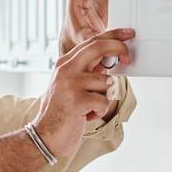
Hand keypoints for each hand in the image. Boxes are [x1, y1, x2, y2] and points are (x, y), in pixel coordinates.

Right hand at [34, 28, 134, 158]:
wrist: (44, 137)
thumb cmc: (60, 114)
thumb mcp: (70, 86)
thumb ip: (86, 72)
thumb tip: (110, 62)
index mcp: (64, 64)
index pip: (91, 42)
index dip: (113, 36)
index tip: (128, 34)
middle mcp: (66, 70)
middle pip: (99, 47)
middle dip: (118, 49)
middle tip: (127, 59)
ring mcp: (70, 84)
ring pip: (106, 81)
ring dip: (104, 97)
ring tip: (89, 107)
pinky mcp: (77, 101)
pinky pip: (104, 100)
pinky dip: (99, 111)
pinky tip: (86, 116)